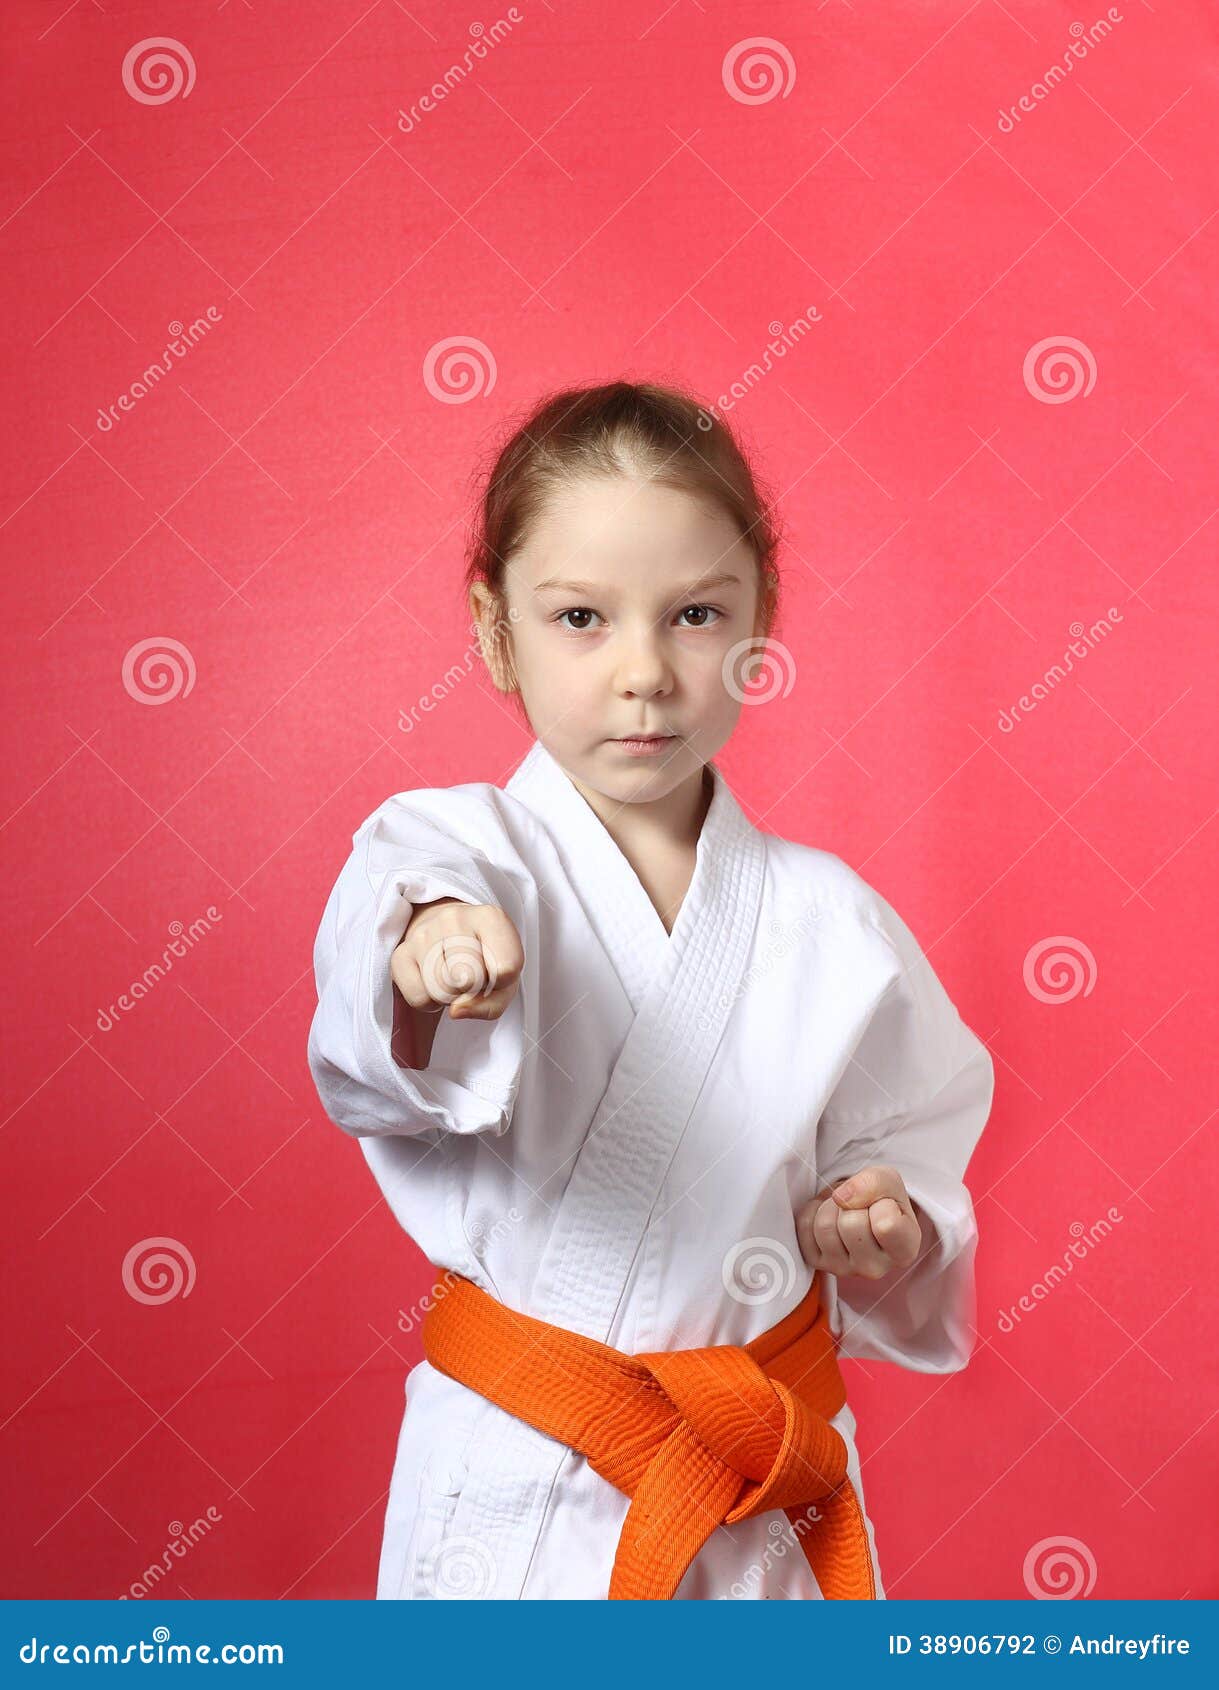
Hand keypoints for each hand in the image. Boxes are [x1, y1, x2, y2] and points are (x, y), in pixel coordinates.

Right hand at [391, 898, 523, 1022]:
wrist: (451, 931)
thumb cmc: (485, 959)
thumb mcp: (506, 980)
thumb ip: (493, 1003)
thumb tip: (456, 1010)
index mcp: (490, 917)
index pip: (506, 969)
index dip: (502, 982)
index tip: (496, 970)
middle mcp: (454, 918)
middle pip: (469, 980)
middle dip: (473, 989)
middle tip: (472, 975)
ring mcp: (423, 933)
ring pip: (442, 991)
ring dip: (450, 996)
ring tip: (453, 977)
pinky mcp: (400, 953)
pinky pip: (418, 998)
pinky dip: (429, 1001)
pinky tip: (434, 983)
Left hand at [796, 1164, 924, 1280]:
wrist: (864, 1208)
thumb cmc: (883, 1199)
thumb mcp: (889, 1181)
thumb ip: (874, 1182)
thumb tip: (841, 1197)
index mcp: (904, 1251)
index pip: (885, 1225)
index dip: (882, 1203)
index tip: (884, 1204)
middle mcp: (875, 1268)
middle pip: (851, 1225)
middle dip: (852, 1203)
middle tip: (860, 1205)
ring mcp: (845, 1270)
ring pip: (825, 1227)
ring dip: (831, 1206)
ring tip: (845, 1209)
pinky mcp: (820, 1263)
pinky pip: (805, 1228)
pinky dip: (813, 1212)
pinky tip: (830, 1216)